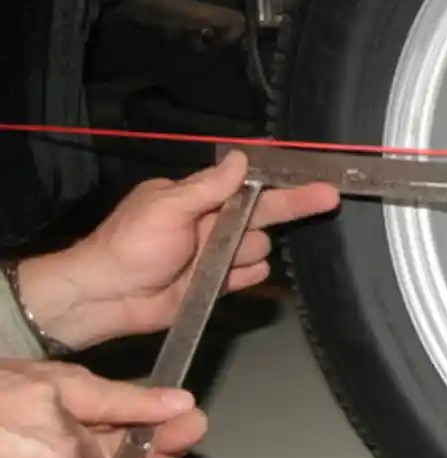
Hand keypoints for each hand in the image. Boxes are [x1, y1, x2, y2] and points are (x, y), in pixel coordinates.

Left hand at [0, 359, 205, 457]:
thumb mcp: (44, 402)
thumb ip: (103, 400)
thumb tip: (161, 401)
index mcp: (19, 401)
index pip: (88, 394)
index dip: (136, 399)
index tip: (180, 403)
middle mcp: (27, 444)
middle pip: (103, 440)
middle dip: (155, 438)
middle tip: (194, 433)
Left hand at [16, 151, 339, 349]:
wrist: (106, 298)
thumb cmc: (129, 245)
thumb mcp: (166, 208)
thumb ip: (207, 187)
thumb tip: (241, 158)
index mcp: (198, 198)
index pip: (247, 184)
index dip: (278, 178)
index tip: (308, 170)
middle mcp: (212, 223)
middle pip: (265, 213)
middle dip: (295, 203)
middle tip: (329, 195)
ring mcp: (216, 255)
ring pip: (259, 248)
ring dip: (247, 252)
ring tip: (216, 259)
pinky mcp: (217, 285)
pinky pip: (249, 276)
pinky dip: (245, 277)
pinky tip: (230, 277)